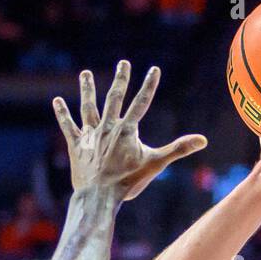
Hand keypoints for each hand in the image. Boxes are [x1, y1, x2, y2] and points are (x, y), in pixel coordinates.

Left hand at [53, 61, 205, 202]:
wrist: (99, 196)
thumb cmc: (128, 182)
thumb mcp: (156, 164)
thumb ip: (178, 149)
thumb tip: (203, 140)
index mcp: (127, 130)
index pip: (141, 103)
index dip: (148, 86)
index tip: (154, 69)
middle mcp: (107, 127)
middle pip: (114, 98)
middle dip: (120, 80)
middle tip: (123, 63)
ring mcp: (90, 135)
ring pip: (88, 108)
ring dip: (87, 90)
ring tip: (85, 75)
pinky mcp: (76, 146)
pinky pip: (68, 126)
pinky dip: (63, 113)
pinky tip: (57, 101)